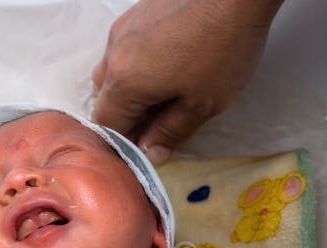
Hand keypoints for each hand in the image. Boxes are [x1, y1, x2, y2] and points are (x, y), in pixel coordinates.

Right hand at [91, 0, 282, 163]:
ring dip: (130, 89)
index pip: (107, 125)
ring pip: (112, 71)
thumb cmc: (223, 49)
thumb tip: (150, 155)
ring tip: (165, 91)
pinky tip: (169, 63)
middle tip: (161, 121)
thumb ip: (170, 133)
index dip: (125, 143)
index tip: (150, 146)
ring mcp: (123, 29)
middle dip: (126, 115)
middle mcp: (114, 54)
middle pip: (104, 98)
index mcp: (124, 82)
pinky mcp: (136, 13)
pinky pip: (125, 49)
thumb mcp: (202, 104)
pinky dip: (137, 65)